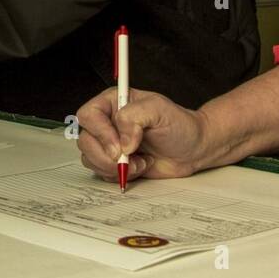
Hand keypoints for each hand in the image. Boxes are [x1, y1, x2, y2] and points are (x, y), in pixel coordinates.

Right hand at [75, 86, 207, 183]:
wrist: (192, 149)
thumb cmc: (179, 125)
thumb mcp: (159, 110)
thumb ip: (135, 118)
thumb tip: (122, 141)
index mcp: (114, 102)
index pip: (88, 115)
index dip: (100, 133)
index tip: (120, 147)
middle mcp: (108, 122)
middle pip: (85, 141)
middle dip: (106, 156)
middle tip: (128, 159)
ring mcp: (110, 144)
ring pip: (90, 159)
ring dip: (115, 167)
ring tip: (139, 161)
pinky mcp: (115, 162)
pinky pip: (102, 172)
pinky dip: (121, 175)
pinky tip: (140, 166)